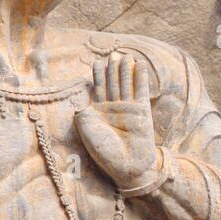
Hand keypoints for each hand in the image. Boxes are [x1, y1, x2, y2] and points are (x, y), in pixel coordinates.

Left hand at [75, 55, 157, 190]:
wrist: (126, 165)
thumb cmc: (104, 152)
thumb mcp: (87, 131)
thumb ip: (82, 115)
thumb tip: (78, 103)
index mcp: (97, 112)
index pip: (97, 89)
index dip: (98, 76)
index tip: (97, 62)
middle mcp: (112, 109)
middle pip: (112, 84)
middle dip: (112, 69)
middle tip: (113, 54)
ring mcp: (127, 109)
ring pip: (125, 85)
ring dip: (125, 71)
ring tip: (125, 57)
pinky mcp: (142, 112)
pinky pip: (140, 91)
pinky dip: (140, 79)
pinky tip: (140, 67)